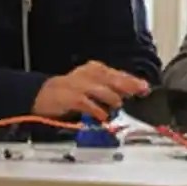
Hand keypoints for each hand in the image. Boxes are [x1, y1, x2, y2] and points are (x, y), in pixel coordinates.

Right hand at [32, 60, 149, 121]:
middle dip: (129, 87)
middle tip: (140, 93)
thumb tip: (131, 91)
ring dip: (113, 99)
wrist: (41, 94)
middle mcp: (88, 74)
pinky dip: (97, 110)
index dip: (133, 81)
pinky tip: (103, 116)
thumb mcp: (91, 84)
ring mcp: (79, 85)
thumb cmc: (70, 90)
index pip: (118, 74)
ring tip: (117, 106)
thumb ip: (110, 86)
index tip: (145, 87)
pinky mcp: (70, 98)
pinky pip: (88, 104)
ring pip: (103, 91)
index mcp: (95, 69)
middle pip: (113, 79)